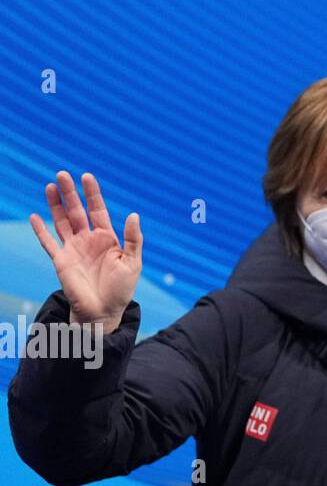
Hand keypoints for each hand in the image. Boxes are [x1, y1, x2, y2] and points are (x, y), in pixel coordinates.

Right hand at [29, 171, 141, 332]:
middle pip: (77, 211)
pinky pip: (48, 243)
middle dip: (70, 193)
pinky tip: (34, 216)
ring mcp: (73, 249)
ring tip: (50, 186)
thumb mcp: (133, 262)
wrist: (103, 311)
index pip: (98, 210)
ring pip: (62, 221)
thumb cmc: (121, 288)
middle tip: (62, 174)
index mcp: (107, 237)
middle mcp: (88, 239)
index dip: (92, 193)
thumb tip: (134, 214)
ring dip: (55, 205)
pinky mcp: (60, 261)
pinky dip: (41, 230)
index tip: (86, 176)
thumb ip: (133, 239)